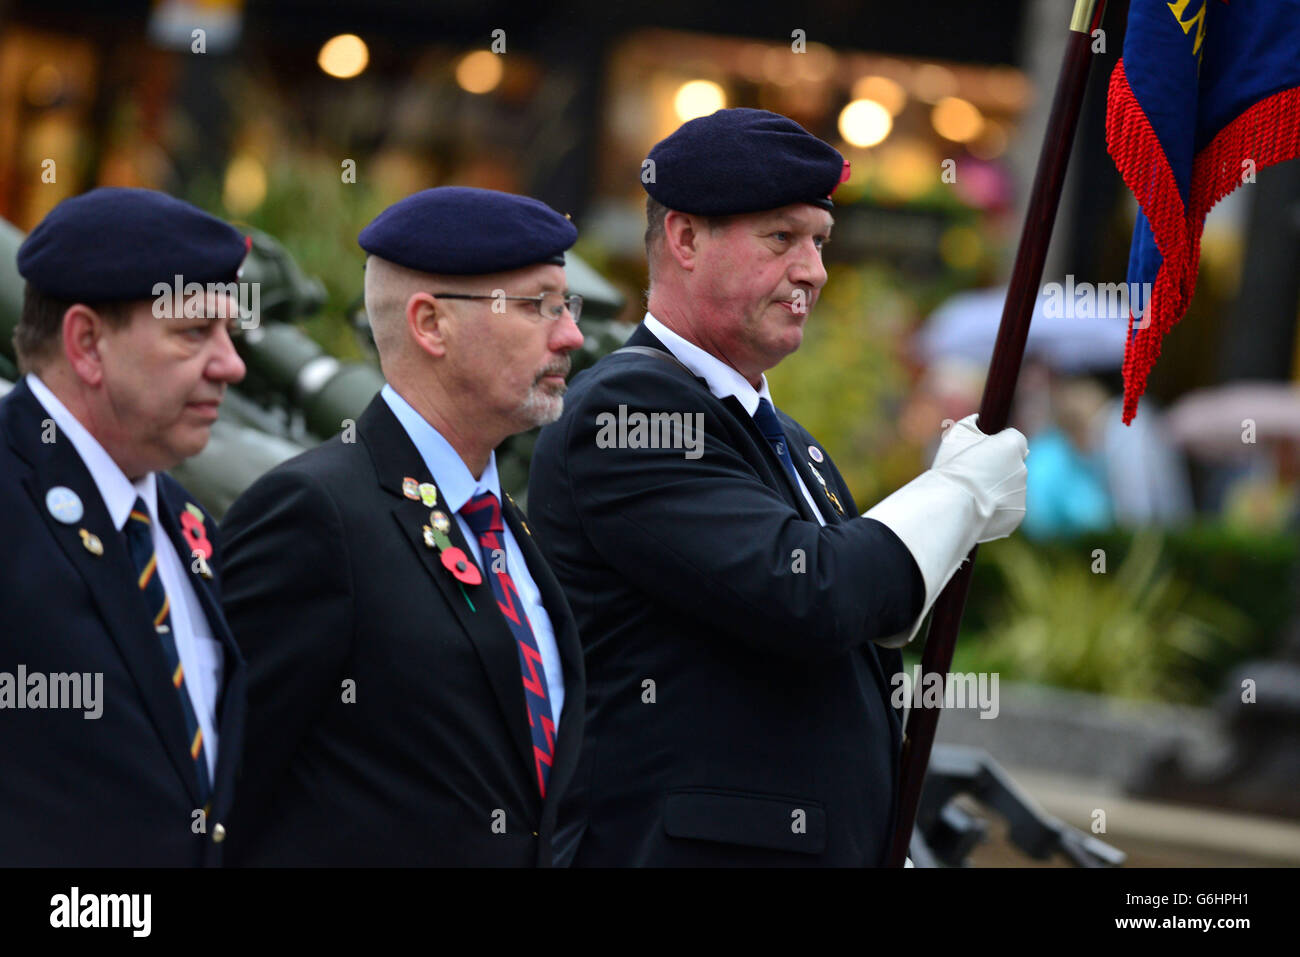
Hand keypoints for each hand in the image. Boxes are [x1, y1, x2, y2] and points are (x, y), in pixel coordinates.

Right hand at [930, 418, 1027, 542]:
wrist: (951, 507)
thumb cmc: (951, 469)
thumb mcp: (957, 435)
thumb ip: (974, 424)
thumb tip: (978, 420)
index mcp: (1012, 445)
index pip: (1014, 439)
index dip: (998, 445)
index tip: (983, 452)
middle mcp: (1023, 468)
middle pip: (1013, 465)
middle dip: (997, 470)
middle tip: (972, 477)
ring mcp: (1021, 493)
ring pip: (1010, 489)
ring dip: (995, 491)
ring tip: (970, 496)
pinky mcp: (1017, 515)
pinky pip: (1008, 509)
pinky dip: (995, 510)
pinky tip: (976, 510)